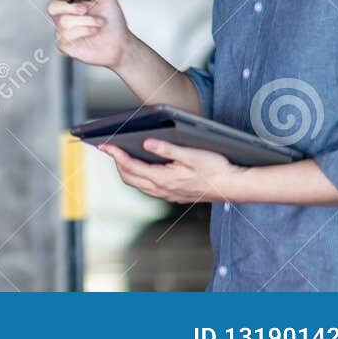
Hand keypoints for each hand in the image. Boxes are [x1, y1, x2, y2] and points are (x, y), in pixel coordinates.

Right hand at [47, 0, 131, 68]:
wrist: (119, 42)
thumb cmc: (113, 21)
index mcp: (71, 2)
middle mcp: (64, 15)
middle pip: (52, 7)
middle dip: (69, 7)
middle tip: (85, 9)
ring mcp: (63, 30)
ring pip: (63, 21)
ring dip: (86, 20)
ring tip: (99, 23)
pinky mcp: (64, 44)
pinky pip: (66, 35)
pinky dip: (84, 31)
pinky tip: (94, 31)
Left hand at [98, 139, 247, 203]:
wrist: (232, 187)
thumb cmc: (215, 169)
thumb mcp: (191, 154)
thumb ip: (167, 149)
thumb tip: (146, 143)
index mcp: (164, 179)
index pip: (131, 166)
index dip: (116, 155)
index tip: (105, 145)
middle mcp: (163, 189)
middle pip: (130, 178)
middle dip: (117, 163)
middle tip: (110, 149)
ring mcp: (168, 194)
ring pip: (139, 184)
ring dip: (127, 171)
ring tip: (122, 156)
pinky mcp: (174, 195)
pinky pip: (149, 188)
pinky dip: (140, 177)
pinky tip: (143, 167)